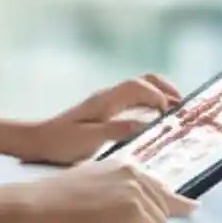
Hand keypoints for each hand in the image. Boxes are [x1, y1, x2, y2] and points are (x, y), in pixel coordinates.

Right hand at [16, 159, 197, 222]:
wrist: (35, 206)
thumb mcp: (92, 184)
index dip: (175, 202)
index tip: (192, 207)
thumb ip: (118, 190)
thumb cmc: (54, 201)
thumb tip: (138, 207)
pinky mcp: (133, 210)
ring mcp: (135, 190)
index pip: (159, 187)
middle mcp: (134, 173)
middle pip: (161, 211)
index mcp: (124, 166)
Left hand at [18, 74, 182, 165]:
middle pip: (145, 80)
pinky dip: (150, 105)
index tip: (171, 113)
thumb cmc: (61, 142)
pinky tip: (156, 122)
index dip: (159, 96)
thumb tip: (146, 124)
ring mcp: (108, 102)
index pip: (139, 86)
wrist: (37, 141)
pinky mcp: (106, 110)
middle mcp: (109, 96)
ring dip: (160, 97)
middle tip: (184, 107)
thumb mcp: (90, 140)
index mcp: (106, 100)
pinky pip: (134, 101)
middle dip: (167, 90)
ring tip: (176, 114)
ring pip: (141, 89)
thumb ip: (118, 130)